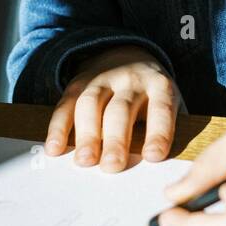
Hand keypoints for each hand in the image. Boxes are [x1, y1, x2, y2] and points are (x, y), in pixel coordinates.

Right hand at [44, 45, 181, 170]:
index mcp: (160, 85)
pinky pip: (66, 103)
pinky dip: (58, 127)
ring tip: (85, 162)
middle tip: (112, 167)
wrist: (127, 55)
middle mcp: (131, 79)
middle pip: (121, 108)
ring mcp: (102, 78)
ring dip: (86, 134)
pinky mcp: (78, 83)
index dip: (158, 132)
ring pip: (91, 103)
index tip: (153, 157)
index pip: (161, 108)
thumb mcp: (171, 104)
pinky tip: (54, 149)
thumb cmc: (152, 96)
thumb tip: (168, 170)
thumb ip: (169, 131)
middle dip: (116, 139)